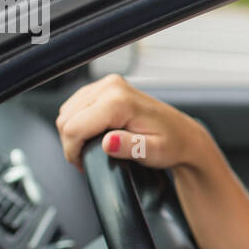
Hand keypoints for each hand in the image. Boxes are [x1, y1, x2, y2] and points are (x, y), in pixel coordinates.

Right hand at [55, 73, 203, 171]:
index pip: (73, 127)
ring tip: (92, 148)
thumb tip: (109, 143)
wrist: (182, 134)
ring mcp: (107, 84)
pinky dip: (78, 123)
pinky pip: (75, 106)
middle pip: (66, 119)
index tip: (84, 164)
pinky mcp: (104, 87)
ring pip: (67, 112)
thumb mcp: (154, 152)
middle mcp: (111, 87)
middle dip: (72, 144)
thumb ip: (131, 147)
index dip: (73, 151)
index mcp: (120, 101)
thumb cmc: (172, 143)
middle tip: (88, 158)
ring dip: (73, 133)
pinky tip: (93, 135)